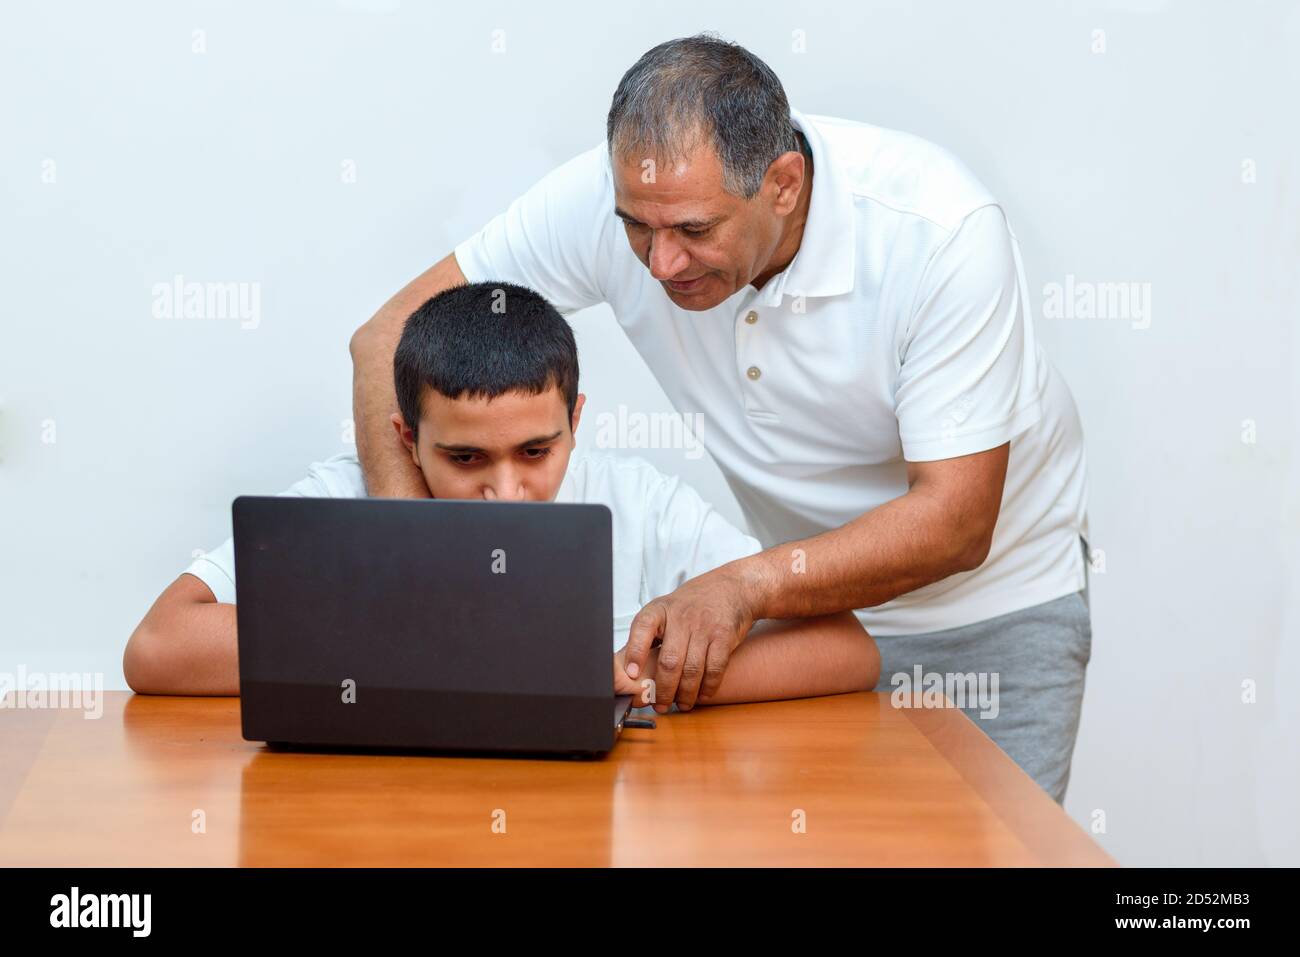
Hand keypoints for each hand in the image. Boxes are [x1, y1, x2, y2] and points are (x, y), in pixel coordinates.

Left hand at [622, 567, 755, 712]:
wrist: (730, 588)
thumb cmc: (691, 604)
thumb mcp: (665, 609)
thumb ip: (648, 635)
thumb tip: (626, 669)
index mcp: (660, 610)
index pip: (642, 628)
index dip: (635, 652)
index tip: (632, 674)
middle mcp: (681, 617)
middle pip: (669, 660)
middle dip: (664, 689)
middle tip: (660, 705)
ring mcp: (704, 627)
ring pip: (692, 669)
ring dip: (686, 693)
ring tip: (682, 704)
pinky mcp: (724, 636)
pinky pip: (715, 668)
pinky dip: (708, 686)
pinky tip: (702, 695)